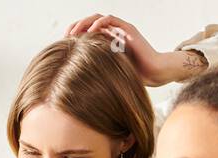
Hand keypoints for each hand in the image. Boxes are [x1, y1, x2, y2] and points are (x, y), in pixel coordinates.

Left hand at [63, 14, 199, 85]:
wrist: (154, 73)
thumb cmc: (134, 77)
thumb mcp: (109, 73)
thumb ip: (96, 70)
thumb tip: (75, 81)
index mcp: (107, 42)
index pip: (87, 33)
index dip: (74, 36)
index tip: (63, 44)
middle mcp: (113, 33)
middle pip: (90, 23)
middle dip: (75, 27)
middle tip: (65, 37)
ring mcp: (120, 30)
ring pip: (98, 18)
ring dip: (84, 23)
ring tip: (74, 32)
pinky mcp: (128, 29)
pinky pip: (111, 20)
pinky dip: (99, 23)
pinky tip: (91, 31)